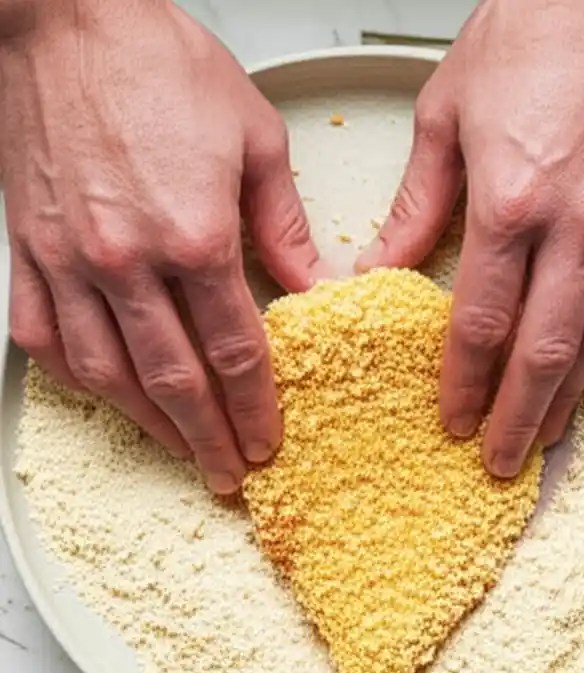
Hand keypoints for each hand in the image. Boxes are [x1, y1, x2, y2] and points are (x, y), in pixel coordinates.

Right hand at [1, 0, 326, 492]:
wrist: (70, 21)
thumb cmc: (161, 64)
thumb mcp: (256, 139)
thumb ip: (284, 224)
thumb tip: (313, 284)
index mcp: (195, 236)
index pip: (235, 351)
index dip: (254, 407)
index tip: (268, 441)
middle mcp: (126, 259)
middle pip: (173, 378)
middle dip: (207, 437)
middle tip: (229, 474)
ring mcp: (68, 258)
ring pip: (106, 370)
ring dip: (145, 423)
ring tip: (178, 452)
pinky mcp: (26, 246)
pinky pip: (43, 334)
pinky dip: (75, 376)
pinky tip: (104, 394)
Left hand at [358, 0, 583, 476]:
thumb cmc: (529, 37)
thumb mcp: (448, 114)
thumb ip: (419, 203)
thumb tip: (385, 265)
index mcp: (512, 200)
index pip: (483, 321)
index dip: (465, 382)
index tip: (450, 419)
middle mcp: (572, 225)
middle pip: (543, 351)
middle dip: (518, 417)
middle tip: (497, 461)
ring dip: (565, 399)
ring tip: (542, 439)